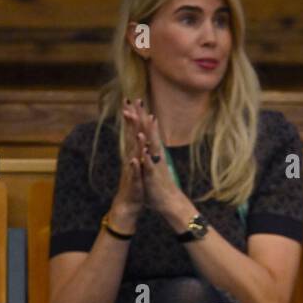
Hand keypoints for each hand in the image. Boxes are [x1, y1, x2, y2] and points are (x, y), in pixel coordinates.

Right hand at [111, 99, 146, 226]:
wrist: (128, 204)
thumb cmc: (134, 183)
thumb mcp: (136, 162)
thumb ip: (136, 148)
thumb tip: (137, 133)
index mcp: (132, 153)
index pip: (132, 130)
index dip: (132, 115)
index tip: (130, 99)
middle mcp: (130, 158)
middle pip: (130, 136)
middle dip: (130, 120)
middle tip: (128, 104)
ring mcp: (132, 170)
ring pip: (133, 154)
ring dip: (135, 143)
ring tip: (137, 131)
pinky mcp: (134, 182)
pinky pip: (135, 173)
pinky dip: (135, 166)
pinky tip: (135, 160)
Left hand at [129, 100, 186, 218]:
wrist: (169, 202)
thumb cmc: (157, 184)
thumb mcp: (151, 164)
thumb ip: (148, 151)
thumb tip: (145, 139)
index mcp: (151, 151)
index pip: (144, 130)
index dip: (139, 115)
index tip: (133, 100)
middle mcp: (154, 155)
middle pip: (148, 132)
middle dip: (143, 117)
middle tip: (138, 100)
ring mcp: (154, 164)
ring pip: (151, 146)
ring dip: (149, 133)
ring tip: (147, 119)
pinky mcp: (152, 176)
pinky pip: (149, 166)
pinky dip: (147, 158)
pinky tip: (144, 150)